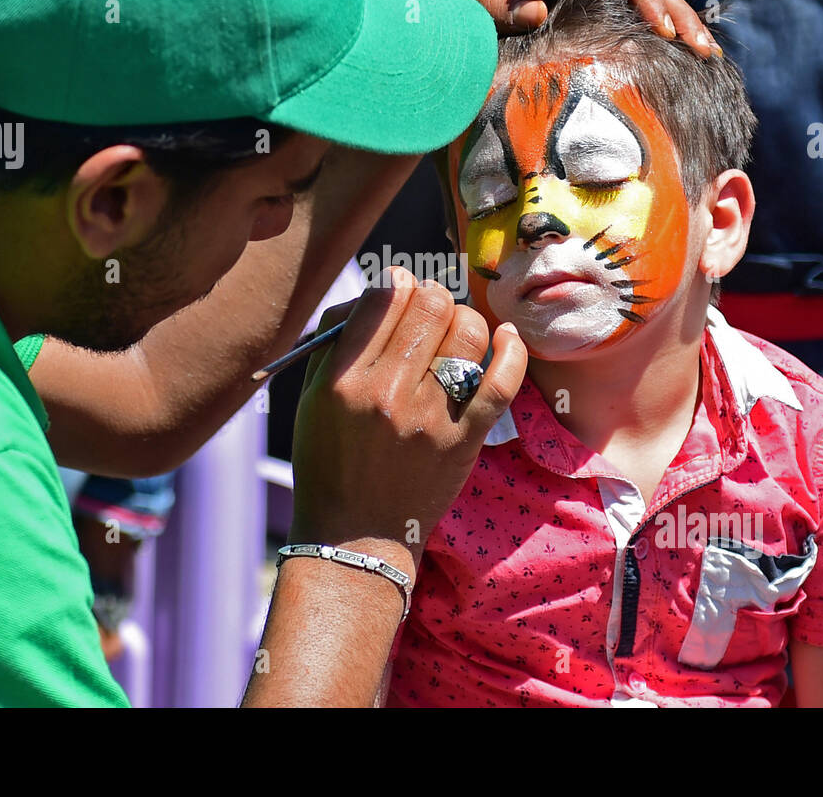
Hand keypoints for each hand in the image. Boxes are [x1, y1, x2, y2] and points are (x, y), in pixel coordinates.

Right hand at [290, 267, 526, 576]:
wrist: (356, 538)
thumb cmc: (329, 461)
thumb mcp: (312, 398)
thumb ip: (340, 338)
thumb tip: (386, 284)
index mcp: (344, 379)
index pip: (383, 296)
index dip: (396, 283)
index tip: (401, 290)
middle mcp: (387, 394)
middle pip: (430, 304)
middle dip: (432, 296)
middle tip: (429, 310)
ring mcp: (431, 418)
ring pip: (468, 331)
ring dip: (465, 320)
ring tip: (456, 332)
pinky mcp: (465, 440)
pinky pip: (502, 380)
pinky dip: (510, 350)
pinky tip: (505, 338)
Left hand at [447, 0, 719, 56]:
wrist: (438, 36)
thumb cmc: (448, 21)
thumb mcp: (467, 14)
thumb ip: (495, 9)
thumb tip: (535, 10)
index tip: (661, 29)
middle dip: (672, 10)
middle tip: (702, 45)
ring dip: (675, 23)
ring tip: (707, 52)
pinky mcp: (581, 4)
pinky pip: (627, 14)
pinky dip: (656, 34)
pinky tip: (684, 56)